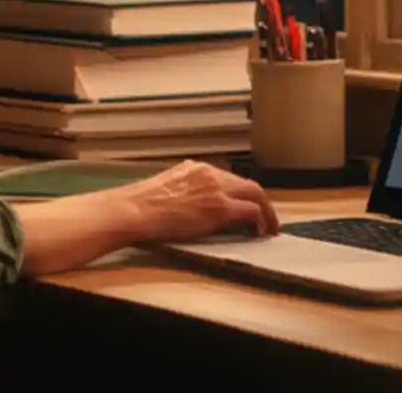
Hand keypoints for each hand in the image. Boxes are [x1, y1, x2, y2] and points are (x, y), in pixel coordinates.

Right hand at [10, 161, 277, 277]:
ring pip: (255, 193)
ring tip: (269, 227)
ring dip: (265, 211)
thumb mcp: (165, 191)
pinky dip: (261, 221)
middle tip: (267, 218)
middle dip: (260, 201)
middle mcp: (209, 172)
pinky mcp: (220, 207)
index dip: (240, 194)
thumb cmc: (138, 207)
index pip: (227, 178)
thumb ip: (184, 193)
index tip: (245, 207)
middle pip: (246, 184)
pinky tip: (261, 232)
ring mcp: (216, 188)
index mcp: (195, 168)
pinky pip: (251, 211)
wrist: (131, 211)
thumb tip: (191, 208)